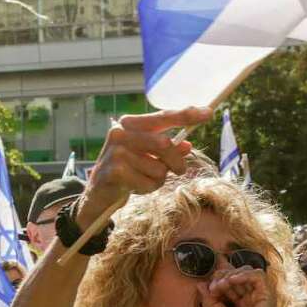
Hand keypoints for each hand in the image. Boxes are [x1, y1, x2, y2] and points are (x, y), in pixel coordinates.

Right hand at [79, 107, 207, 222]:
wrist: (98, 194)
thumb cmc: (127, 171)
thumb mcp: (148, 157)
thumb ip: (166, 150)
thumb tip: (187, 145)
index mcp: (129, 124)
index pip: (162, 116)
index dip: (186, 115)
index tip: (208, 112)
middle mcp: (120, 133)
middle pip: (164, 144)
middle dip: (176, 161)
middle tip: (179, 171)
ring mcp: (116, 151)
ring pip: (158, 167)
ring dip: (158, 179)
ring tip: (144, 180)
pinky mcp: (114, 171)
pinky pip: (148, 182)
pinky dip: (147, 188)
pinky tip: (134, 188)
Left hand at [196, 265, 282, 306]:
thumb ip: (210, 301)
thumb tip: (200, 285)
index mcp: (241, 303)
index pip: (231, 282)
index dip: (218, 280)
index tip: (208, 289)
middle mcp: (251, 298)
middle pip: (238, 274)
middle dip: (222, 276)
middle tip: (213, 287)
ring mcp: (259, 297)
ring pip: (247, 271)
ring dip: (231, 275)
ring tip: (221, 285)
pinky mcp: (267, 296)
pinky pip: (258, 275)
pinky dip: (244, 274)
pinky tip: (232, 281)